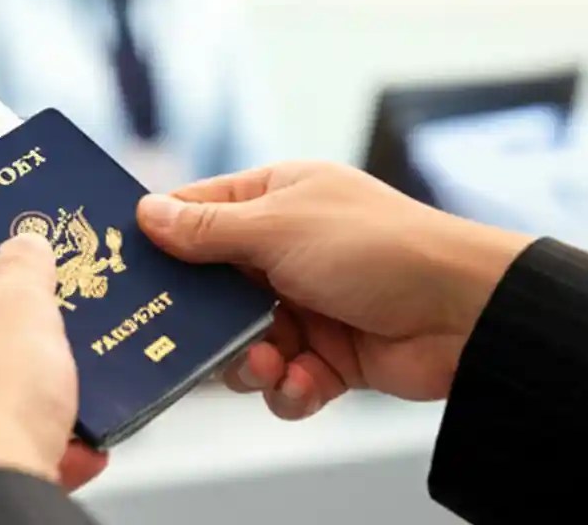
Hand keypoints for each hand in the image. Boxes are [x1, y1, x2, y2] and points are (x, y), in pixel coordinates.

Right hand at [137, 162, 531, 417]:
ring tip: (270, 361)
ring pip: (242, 344)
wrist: (464, 312)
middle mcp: (287, 250)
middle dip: (204, 320)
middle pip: (213, 290)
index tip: (124, 268)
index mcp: (277, 199)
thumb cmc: (376, 247)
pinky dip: (289, 387)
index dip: (162, 239)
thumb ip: (208, 230)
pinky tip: (305, 381)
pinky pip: (284, 380)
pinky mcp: (329, 357)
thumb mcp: (279, 227)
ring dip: (249, 361)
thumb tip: (145, 213)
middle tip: (185, 338)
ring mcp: (309, 305)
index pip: (199, 213)